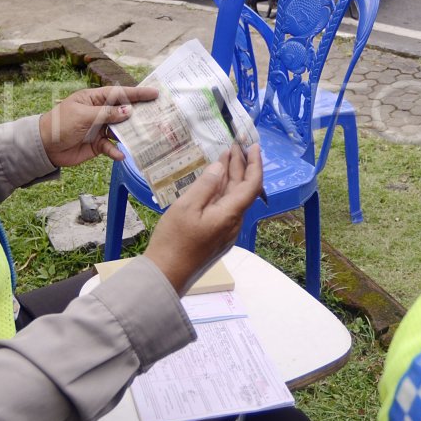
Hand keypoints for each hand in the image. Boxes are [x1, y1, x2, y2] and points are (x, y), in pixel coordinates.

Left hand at [38, 85, 159, 166]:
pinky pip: (111, 147)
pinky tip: (120, 155)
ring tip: (144, 136)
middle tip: (158, 115)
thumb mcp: (84, 115)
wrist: (44, 146)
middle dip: (139, 114)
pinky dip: (116, 151)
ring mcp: (100, 128)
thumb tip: (129, 111)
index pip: (119, 94)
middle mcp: (100, 112)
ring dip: (130, 134)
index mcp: (94, 99)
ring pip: (120, 130)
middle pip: (124, 111)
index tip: (154, 93)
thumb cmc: (60, 124)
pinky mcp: (97, 144)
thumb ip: (107, 114)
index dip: (137, 93)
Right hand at [144, 143, 263, 294]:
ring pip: (233, 199)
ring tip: (225, 158)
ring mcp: (226, 232)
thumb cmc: (174, 240)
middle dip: (241, 166)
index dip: (255, 163)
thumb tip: (221, 167)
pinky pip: (225, 208)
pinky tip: (214, 183)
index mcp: (230, 214)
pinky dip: (222, 191)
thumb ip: (206, 185)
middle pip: (243, 190)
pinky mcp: (217, 237)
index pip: (252, 185)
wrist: (166, 275)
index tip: (252, 145)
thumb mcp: (186, 207)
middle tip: (234, 145)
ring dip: (231, 177)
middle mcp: (233, 223)